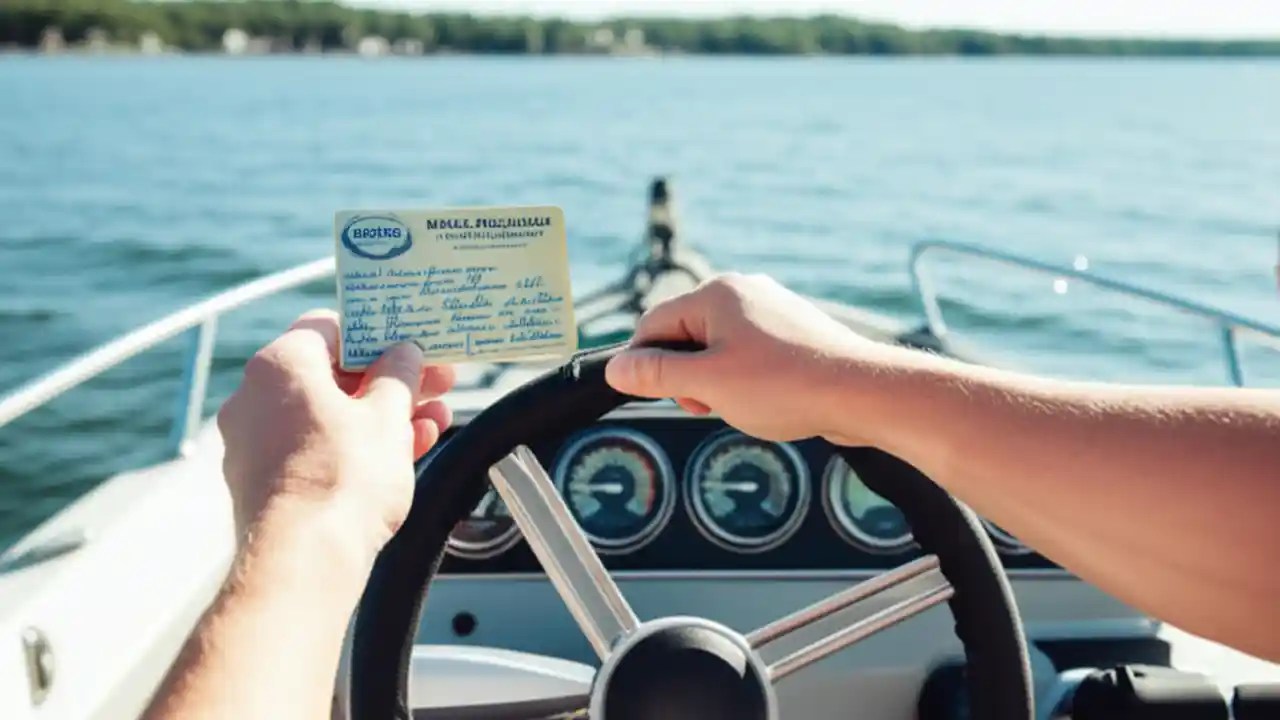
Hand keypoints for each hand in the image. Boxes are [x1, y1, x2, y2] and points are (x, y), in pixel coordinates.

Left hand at [217, 310, 453, 569]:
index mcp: (280, 364)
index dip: (377, 334)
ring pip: (328, 415)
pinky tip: (405, 454)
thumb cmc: (344, 479)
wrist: (305, 561)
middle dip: (389, 381)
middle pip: (332, 375)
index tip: (411, 344)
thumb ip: (399, 375)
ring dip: (381, 416)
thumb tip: (404, 354)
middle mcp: (254, 397)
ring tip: (433, 423)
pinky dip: (355, 447)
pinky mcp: (263, 482)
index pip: (329, 328)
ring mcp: (254, 442)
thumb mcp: (388, 415)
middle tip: (435, 384)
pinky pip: (315, 449)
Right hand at [606, 273, 890, 442]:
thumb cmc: (786, 385)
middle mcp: (743, 291)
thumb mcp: (707, 384)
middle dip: (688, 376)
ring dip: (717, 382)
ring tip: (745, 404)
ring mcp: (771, 309)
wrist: (861, 393)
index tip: (654, 395)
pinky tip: (768, 401)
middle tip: (709, 405)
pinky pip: (750, 354)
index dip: (646, 364)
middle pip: (685, 335)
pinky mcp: (793, 332)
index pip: (653, 324)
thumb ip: (656, 374)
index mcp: (716, 294)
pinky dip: (747, 380)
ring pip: (718, 348)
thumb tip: (616, 368)